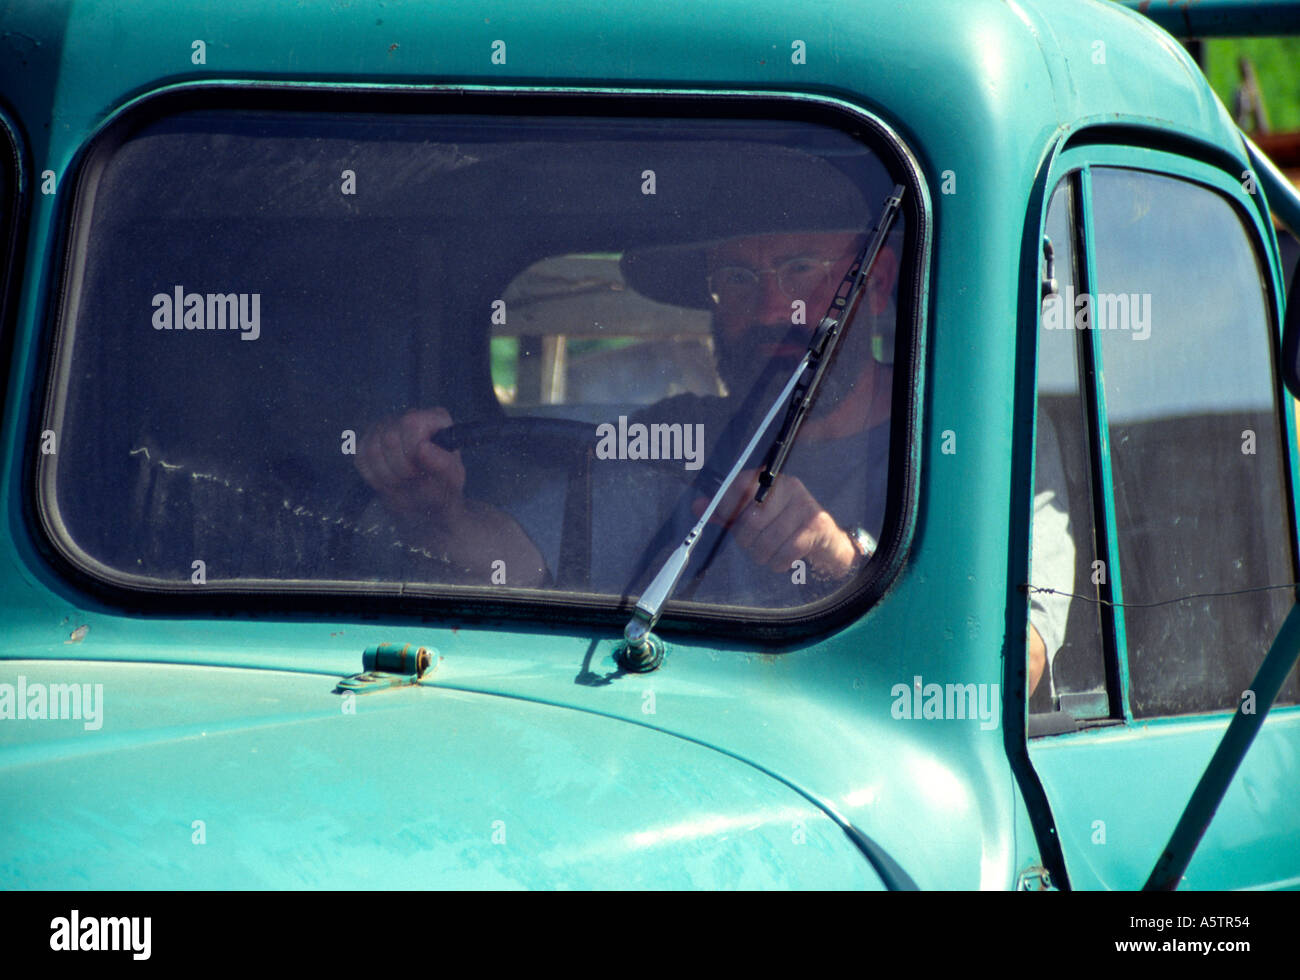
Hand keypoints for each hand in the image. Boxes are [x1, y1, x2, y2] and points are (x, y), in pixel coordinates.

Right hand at [355, 408, 466, 529]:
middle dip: (401, 468)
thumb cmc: (442, 488)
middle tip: (414, 478)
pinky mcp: (367, 442)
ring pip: (372, 449)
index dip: (412, 449)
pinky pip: (360, 459)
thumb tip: (422, 447)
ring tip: (403, 481)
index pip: (411, 422)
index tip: (421, 468)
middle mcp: (409, 416)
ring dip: (388, 475)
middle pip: (389, 437)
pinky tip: (390, 481)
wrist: (423, 504)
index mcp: (436, 419)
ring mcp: (386, 427)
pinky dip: (374, 478)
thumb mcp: (450, 480)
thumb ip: (442, 463)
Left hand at [693, 469, 857, 578]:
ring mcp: (805, 506)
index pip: (741, 485)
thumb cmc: (782, 527)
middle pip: (751, 519)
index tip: (726, 521)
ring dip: (761, 555)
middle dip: (746, 540)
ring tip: (767, 553)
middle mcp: (789, 486)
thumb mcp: (752, 515)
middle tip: (751, 544)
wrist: (826, 541)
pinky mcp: (817, 527)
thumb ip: (725, 512)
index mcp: (770, 479)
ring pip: (767, 540)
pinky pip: (785, 552)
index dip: (727, 506)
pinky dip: (778, 563)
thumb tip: (698, 506)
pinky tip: (781, 560)